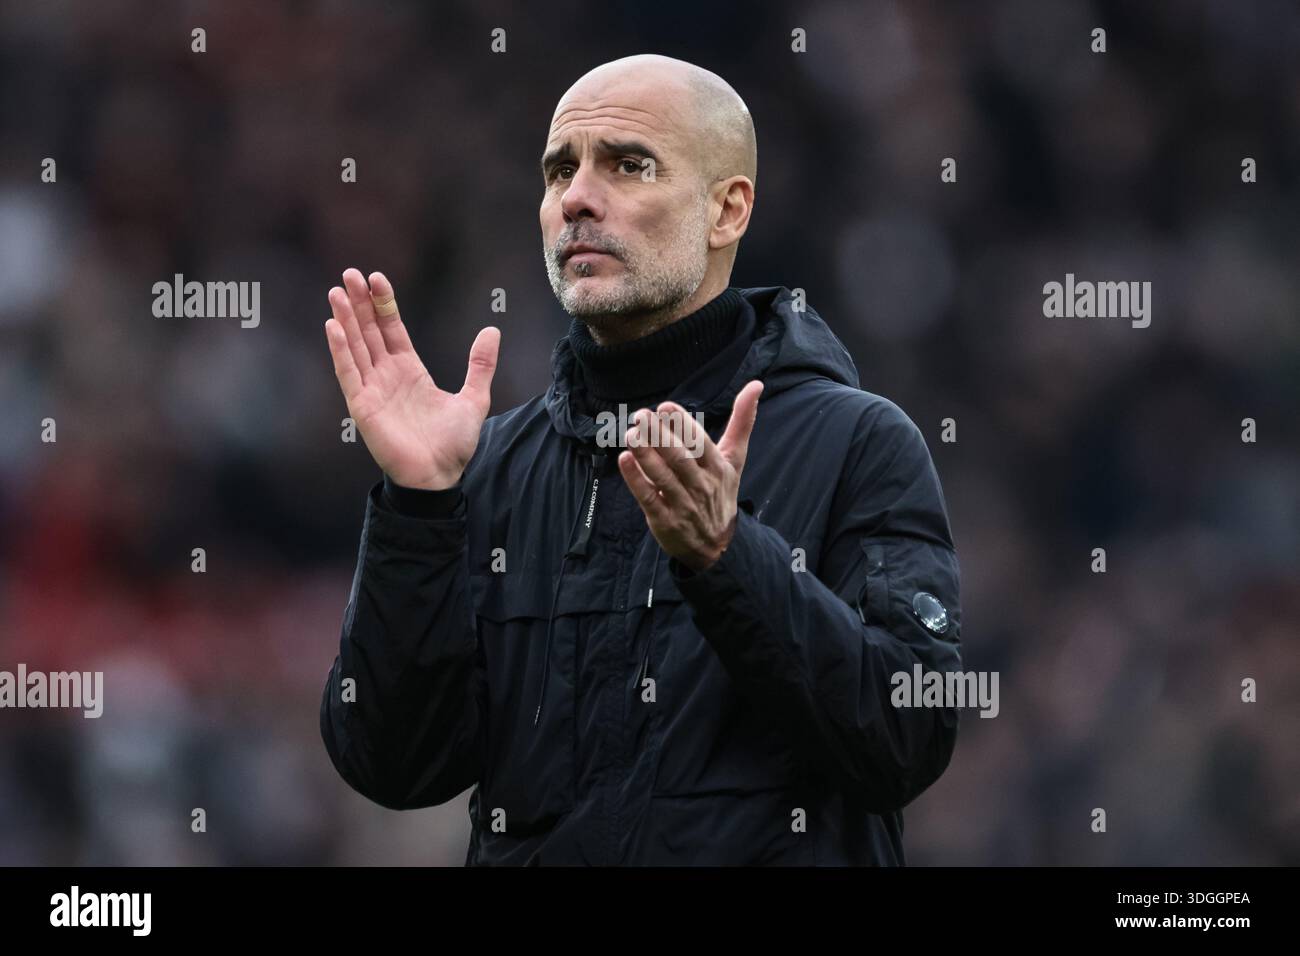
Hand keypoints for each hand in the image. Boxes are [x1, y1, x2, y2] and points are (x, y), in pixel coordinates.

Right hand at [325, 268, 498, 490]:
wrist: (440, 476)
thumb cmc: (453, 444)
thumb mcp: (474, 398)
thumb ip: (480, 365)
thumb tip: (492, 330)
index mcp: (409, 371)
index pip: (391, 329)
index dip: (384, 304)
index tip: (377, 277)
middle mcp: (387, 376)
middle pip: (369, 331)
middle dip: (360, 302)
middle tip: (350, 272)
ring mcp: (372, 390)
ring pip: (355, 347)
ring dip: (345, 319)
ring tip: (337, 291)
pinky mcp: (362, 407)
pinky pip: (348, 373)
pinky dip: (340, 350)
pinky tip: (333, 326)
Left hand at [617, 381, 762, 571]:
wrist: (717, 546)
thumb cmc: (721, 493)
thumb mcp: (735, 459)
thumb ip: (742, 421)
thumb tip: (756, 384)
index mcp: (718, 468)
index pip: (701, 444)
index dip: (684, 425)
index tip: (666, 407)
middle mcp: (702, 486)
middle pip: (680, 458)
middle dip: (660, 435)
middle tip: (641, 415)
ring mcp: (683, 505)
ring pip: (663, 477)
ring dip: (645, 454)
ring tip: (631, 434)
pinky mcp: (664, 520)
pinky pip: (648, 498)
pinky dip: (636, 479)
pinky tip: (624, 460)